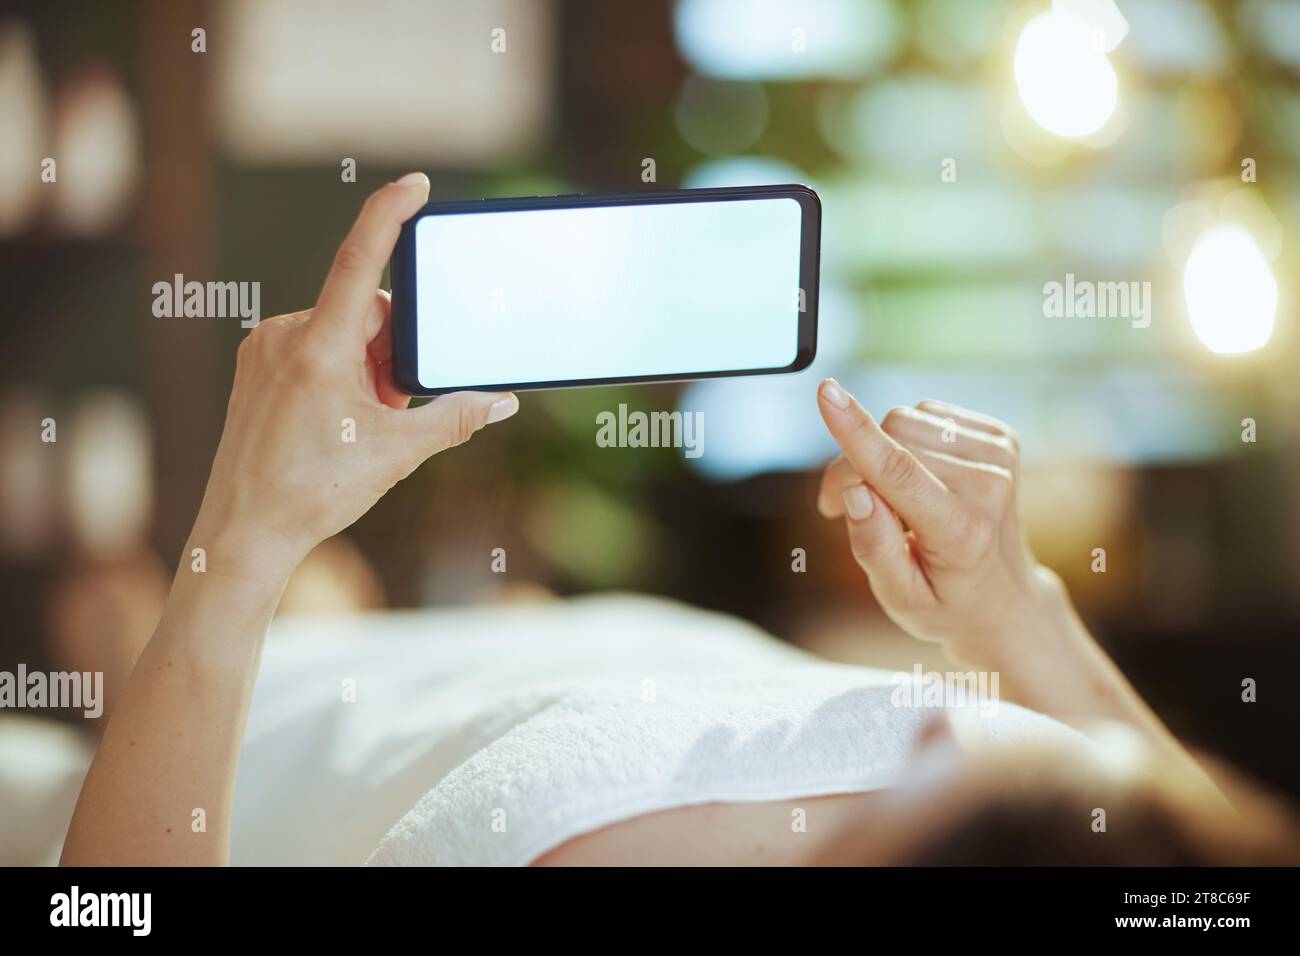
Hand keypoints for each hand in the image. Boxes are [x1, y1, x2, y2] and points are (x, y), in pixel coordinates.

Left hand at [190, 173, 517, 580]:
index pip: (361, 260)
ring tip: (361, 421)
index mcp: (320, 348)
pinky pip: (312, 346)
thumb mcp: (397, 453)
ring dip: (365, 364)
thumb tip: (503, 401)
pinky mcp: (256, 365)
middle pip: (365, 310)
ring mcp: (265, 349)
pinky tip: (336, 418)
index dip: (390, 214)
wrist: (244, 533)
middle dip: (390, 350)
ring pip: (340, 330)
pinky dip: (338, 371)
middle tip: (390, 407)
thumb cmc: (313, 492)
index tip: (415, 184)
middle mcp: (286, 336)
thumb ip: (456, 418)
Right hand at [815, 378, 1058, 661]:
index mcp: (962, 532)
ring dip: (883, 454)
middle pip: (892, 439)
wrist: (1005, 599)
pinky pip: (926, 416)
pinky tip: (923, 480)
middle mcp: (989, 486)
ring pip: (905, 422)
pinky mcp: (1001, 438)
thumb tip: (854, 492)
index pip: (898, 472)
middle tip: (845, 510)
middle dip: (854, 467)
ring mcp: (1000, 457)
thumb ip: (873, 548)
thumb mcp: (901, 600)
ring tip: (893, 502)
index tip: (826, 393)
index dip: (856, 433)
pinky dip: (910, 444)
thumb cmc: (945, 604)